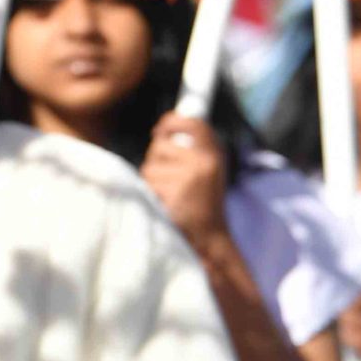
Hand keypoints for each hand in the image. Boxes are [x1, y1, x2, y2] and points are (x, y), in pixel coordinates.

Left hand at [140, 112, 230, 245]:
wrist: (209, 238)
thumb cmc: (203, 204)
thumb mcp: (208, 173)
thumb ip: (191, 152)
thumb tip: (160, 133)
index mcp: (213, 156)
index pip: (194, 125)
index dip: (173, 121)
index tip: (160, 129)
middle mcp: (203, 162)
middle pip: (160, 146)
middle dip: (156, 160)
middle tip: (168, 179)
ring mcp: (188, 177)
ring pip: (150, 167)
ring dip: (153, 180)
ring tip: (170, 195)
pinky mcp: (174, 192)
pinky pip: (148, 184)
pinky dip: (151, 194)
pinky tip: (166, 204)